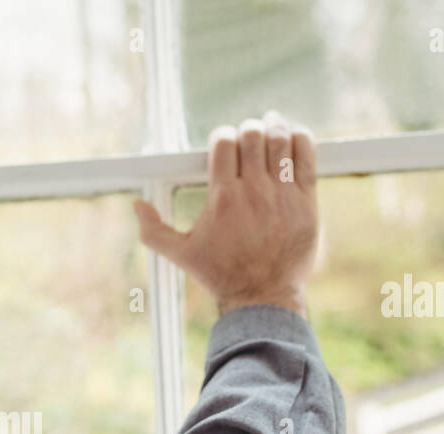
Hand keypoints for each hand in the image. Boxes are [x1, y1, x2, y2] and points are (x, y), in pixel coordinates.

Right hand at [134, 111, 317, 319]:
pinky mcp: (306, 202)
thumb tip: (137, 206)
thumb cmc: (221, 276)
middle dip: (248, 131)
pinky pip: (307, 158)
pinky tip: (295, 139)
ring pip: (281, 141)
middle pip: (253, 136)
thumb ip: (154, 231)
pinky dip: (301, 141)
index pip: (223, 142)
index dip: (222, 135)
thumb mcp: (181, 255)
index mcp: (222, 198)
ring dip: (275, 128)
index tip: (224, 143)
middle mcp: (253, 192)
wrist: (261, 297)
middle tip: (248, 137)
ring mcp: (282, 195)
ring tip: (272, 127)